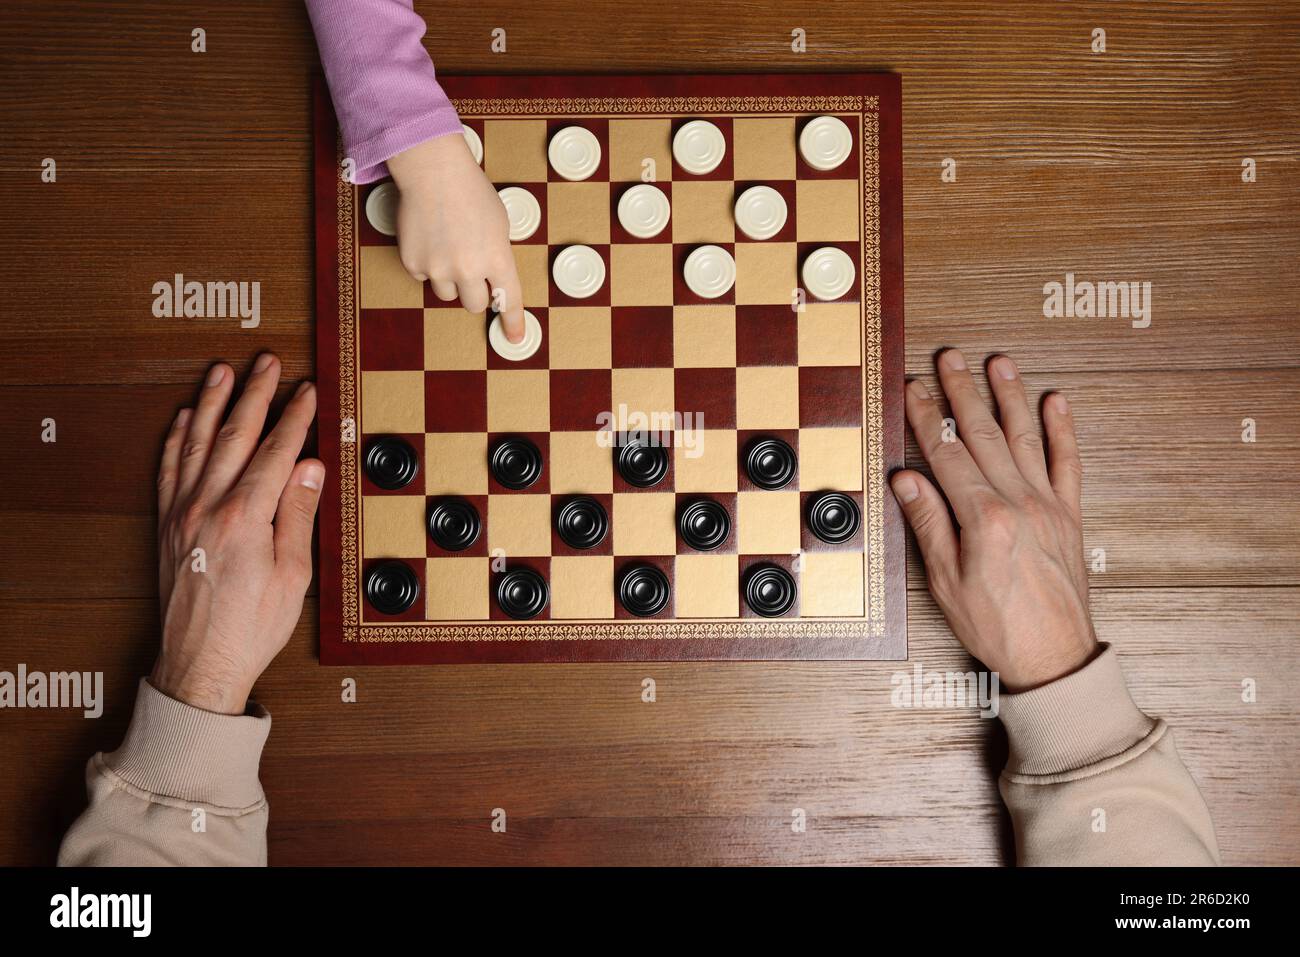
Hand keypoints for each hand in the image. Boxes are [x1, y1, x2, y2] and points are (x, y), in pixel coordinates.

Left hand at [151, 354, 322, 713]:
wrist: (201, 663)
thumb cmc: (251, 627)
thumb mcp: (293, 573)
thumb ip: (299, 512)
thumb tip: (310, 466)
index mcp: (245, 517)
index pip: (276, 451)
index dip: (295, 417)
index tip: (308, 391)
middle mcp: (207, 507)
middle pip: (234, 435)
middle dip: (254, 394)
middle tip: (267, 363)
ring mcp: (182, 514)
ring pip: (196, 443)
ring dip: (210, 403)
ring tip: (222, 371)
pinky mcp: (167, 526)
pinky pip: (168, 469)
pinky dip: (175, 439)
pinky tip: (182, 419)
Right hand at [386, 133, 525, 341]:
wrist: (433, 171)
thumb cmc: (470, 192)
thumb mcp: (499, 224)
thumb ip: (497, 254)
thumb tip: (492, 278)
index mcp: (497, 257)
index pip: (508, 299)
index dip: (512, 321)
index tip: (515, 338)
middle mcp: (469, 269)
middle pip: (475, 305)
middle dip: (475, 292)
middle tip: (469, 270)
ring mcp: (439, 269)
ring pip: (447, 295)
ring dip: (450, 280)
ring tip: (447, 247)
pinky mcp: (414, 264)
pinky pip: (424, 278)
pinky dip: (427, 265)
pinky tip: (429, 239)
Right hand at [891, 350, 1097, 690]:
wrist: (1054, 658)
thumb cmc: (998, 628)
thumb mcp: (946, 583)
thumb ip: (930, 525)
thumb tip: (906, 482)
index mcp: (984, 520)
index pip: (946, 455)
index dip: (925, 418)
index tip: (912, 388)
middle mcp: (1020, 504)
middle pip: (983, 435)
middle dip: (962, 392)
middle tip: (949, 358)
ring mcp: (1048, 506)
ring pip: (1026, 438)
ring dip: (1010, 397)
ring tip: (998, 363)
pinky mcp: (1069, 516)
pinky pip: (1068, 464)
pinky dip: (1063, 430)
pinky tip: (1055, 402)